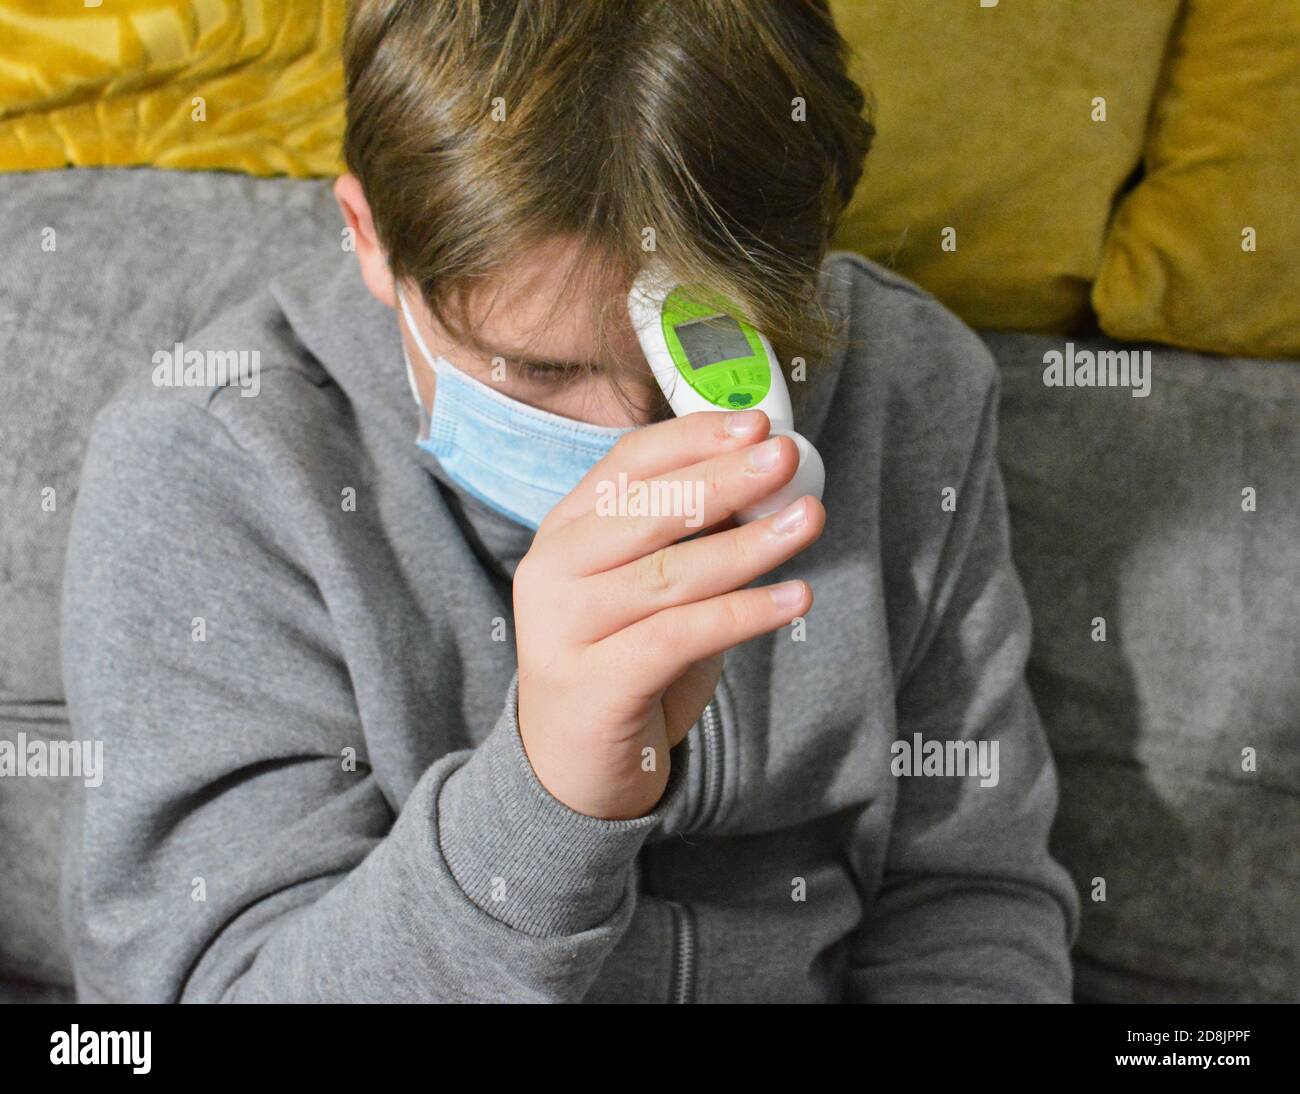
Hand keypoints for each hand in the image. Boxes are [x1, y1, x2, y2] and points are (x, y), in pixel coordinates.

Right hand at [512, 409, 824, 818]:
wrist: (567, 766)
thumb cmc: (622, 661)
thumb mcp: (648, 588)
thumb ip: (690, 537)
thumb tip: (770, 482)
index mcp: (565, 531)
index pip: (629, 463)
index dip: (696, 438)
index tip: (758, 423)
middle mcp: (552, 571)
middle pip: (648, 511)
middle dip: (725, 479)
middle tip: (788, 457)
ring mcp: (563, 628)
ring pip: (669, 573)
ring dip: (748, 545)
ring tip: (808, 520)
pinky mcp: (592, 684)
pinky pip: (679, 636)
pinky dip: (743, 613)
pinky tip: (794, 598)